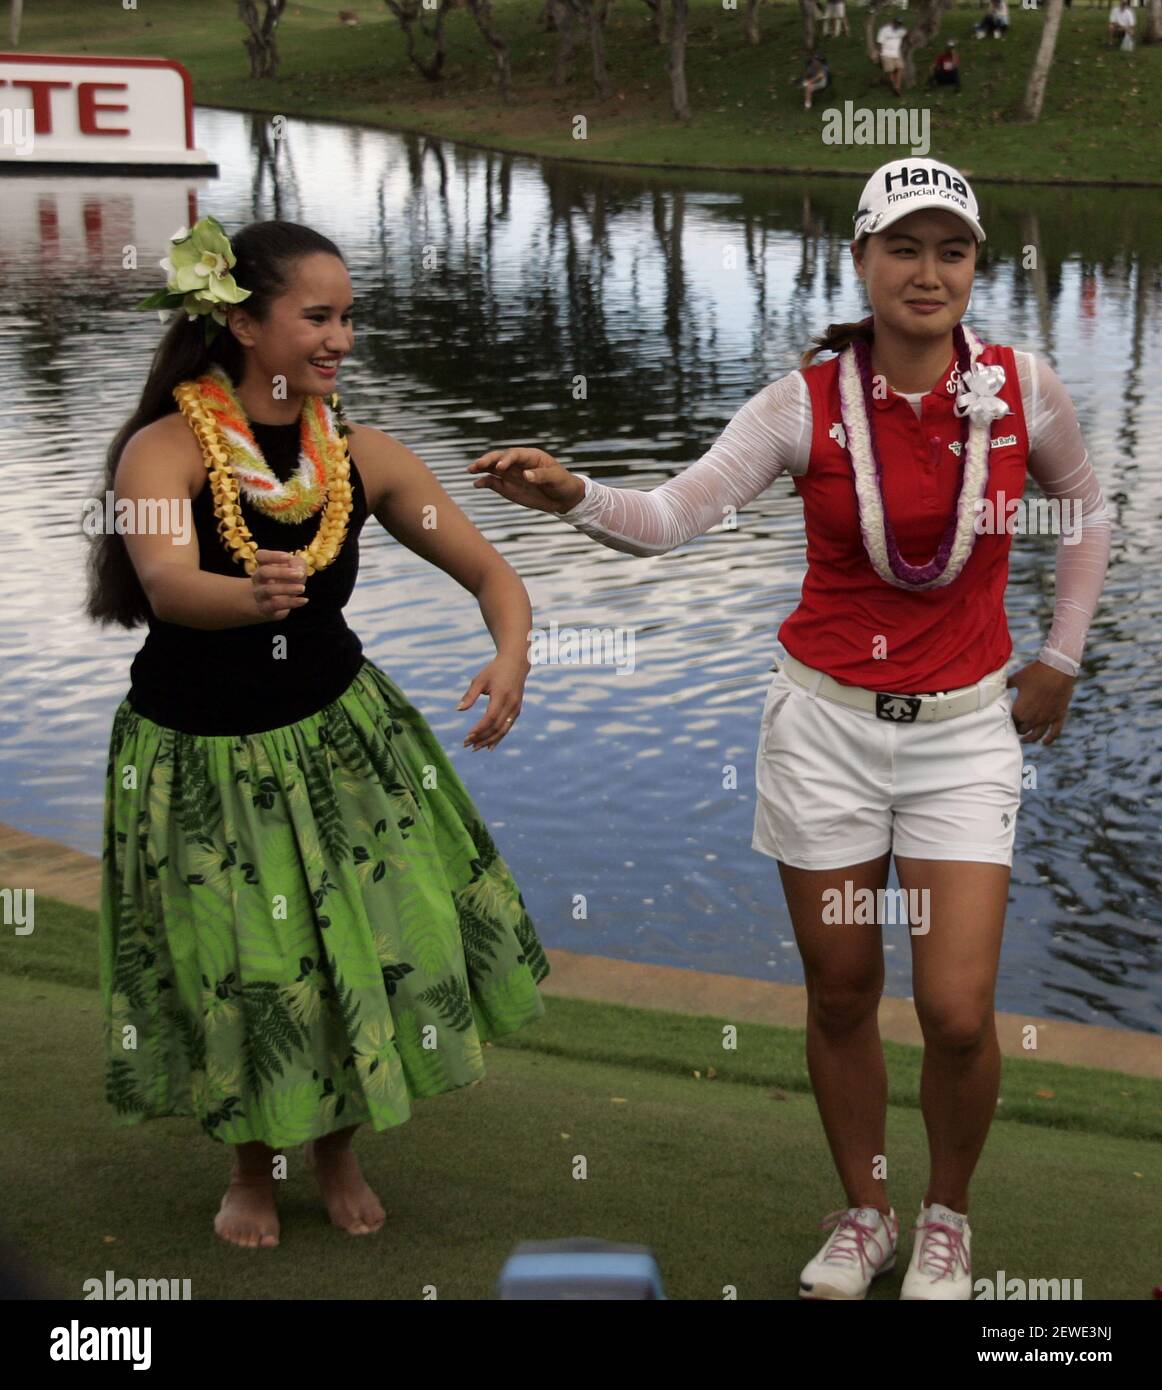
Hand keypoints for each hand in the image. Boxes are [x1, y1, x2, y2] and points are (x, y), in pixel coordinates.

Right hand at [250, 548, 308, 620]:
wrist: (267, 605)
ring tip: (302, 588)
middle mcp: (258, 578)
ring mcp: (260, 594)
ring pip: (269, 590)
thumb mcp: (292, 570)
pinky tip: (304, 600)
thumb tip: (299, 570)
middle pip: (264, 572)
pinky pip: (276, 605)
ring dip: (287, 588)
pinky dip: (291, 603)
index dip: (273, 555)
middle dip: (282, 572)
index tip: (288, 557)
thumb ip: (298, 565)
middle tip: (300, 574)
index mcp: (263, 565)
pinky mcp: (266, 607)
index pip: (261, 556)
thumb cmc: (283, 581)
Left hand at [457, 654, 528, 751]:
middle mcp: (511, 704)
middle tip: (467, 745)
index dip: (479, 729)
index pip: (490, 718)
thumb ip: (470, 695)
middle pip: (496, 727)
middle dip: (481, 738)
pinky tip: (489, 746)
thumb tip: (458, 709)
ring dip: (489, 741)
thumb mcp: (480, 679)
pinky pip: (507, 727)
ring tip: (475, 748)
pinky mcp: (517, 711)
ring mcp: (516, 709)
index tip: (467, 736)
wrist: (516, 663)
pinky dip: (498, 738)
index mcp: (502, 695)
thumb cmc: (494, 670)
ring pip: (503, 730)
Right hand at [467, 448, 584, 514]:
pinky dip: (484, 482)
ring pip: (492, 468)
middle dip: (488, 460)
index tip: (500, 467)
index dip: (506, 459)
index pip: (514, 454)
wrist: (562, 498)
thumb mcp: (555, 478)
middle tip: (477, 465)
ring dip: (481, 468)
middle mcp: (517, 463)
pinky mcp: (507, 487)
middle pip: (499, 458)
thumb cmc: (562, 483)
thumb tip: (525, 475)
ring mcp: (511, 474)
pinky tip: (476, 484)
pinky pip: (493, 483)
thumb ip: (541, 476)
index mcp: (530, 456)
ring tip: (470, 470)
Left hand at [1005, 661, 1074, 745]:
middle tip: (1015, 728)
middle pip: (1022, 729)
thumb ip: (1006, 684)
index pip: (1011, 721)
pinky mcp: (1059, 716)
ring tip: (1025, 740)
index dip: (1009, 721)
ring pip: (1036, 735)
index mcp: (1020, 711)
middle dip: (1018, 729)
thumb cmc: (1035, 672)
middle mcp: (1032, 718)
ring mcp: (1047, 719)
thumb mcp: (1017, 678)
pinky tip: (1045, 743)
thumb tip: (998, 684)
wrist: (1057, 669)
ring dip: (1030, 739)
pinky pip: (1054, 733)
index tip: (1007, 720)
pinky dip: (1049, 740)